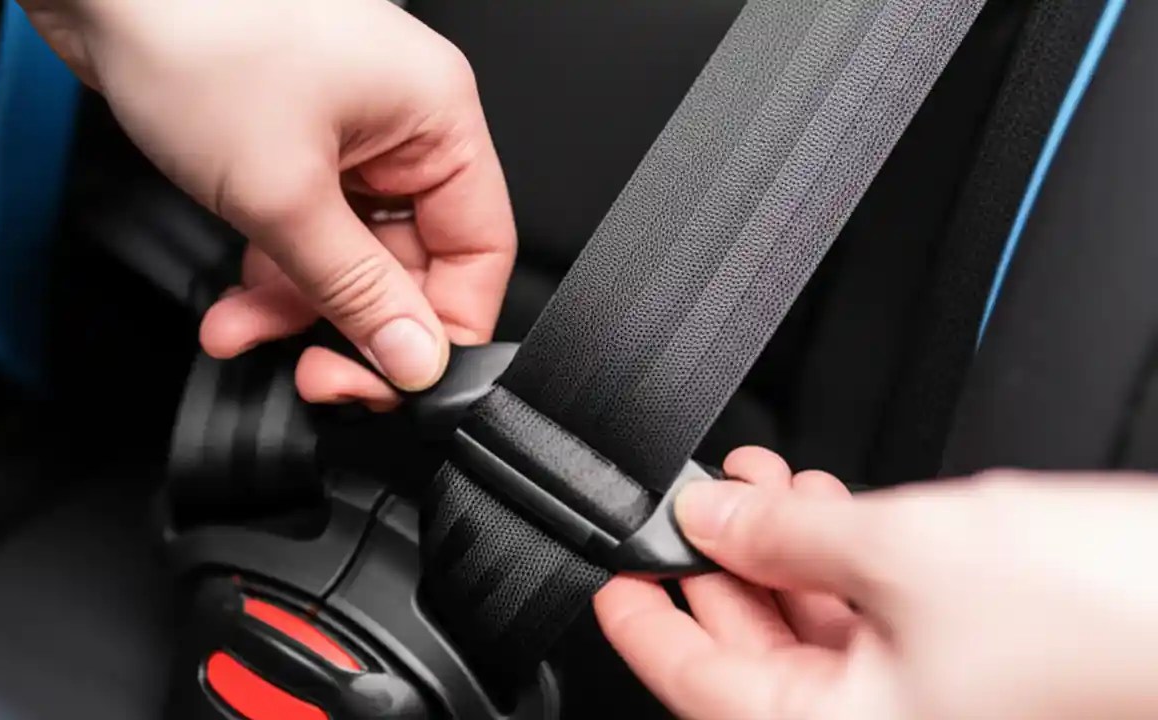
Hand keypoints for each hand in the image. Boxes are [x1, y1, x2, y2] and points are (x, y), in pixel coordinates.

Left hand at [21, 0, 515, 402]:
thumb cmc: (195, 32)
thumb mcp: (284, 193)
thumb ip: (355, 289)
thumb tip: (414, 360)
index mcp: (436, 118)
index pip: (477, 250)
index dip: (443, 328)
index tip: (397, 381)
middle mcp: (400, 126)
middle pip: (411, 263)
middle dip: (355, 326)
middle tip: (320, 374)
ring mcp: (344, 136)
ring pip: (350, 258)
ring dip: (297, 308)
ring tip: (247, 336)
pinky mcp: (290, 146)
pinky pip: (304, 234)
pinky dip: (270, 275)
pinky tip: (233, 311)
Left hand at [595, 447, 1157, 719]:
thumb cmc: (1090, 613)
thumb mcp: (902, 550)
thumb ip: (785, 536)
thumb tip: (708, 518)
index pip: (702, 690)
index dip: (646, 627)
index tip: (612, 580)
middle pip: (752, 658)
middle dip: (721, 565)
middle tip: (695, 501)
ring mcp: (920, 699)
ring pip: (809, 631)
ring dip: (777, 550)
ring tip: (756, 481)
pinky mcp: (959, 665)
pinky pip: (865, 619)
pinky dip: (834, 561)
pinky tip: (820, 505)